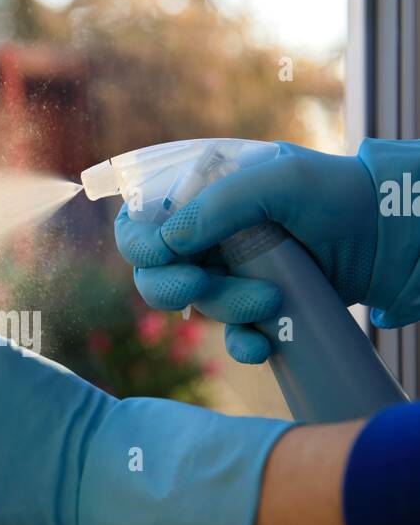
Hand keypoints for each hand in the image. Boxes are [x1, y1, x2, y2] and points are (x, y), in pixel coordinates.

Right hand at [114, 138, 419, 363]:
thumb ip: (219, 205)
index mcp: (201, 194)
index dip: (138, 243)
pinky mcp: (255, 308)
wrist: (386, 238)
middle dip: (172, 285)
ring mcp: (230, 274)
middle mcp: (207, 235)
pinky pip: (231, 336)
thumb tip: (165, 244)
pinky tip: (264, 342)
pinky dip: (242, 344)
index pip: (139, 220)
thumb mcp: (278, 181)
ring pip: (197, 307)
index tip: (161, 255)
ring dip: (226, 308)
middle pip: (154, 272)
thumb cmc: (334, 194)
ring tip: (271, 298)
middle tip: (199, 284)